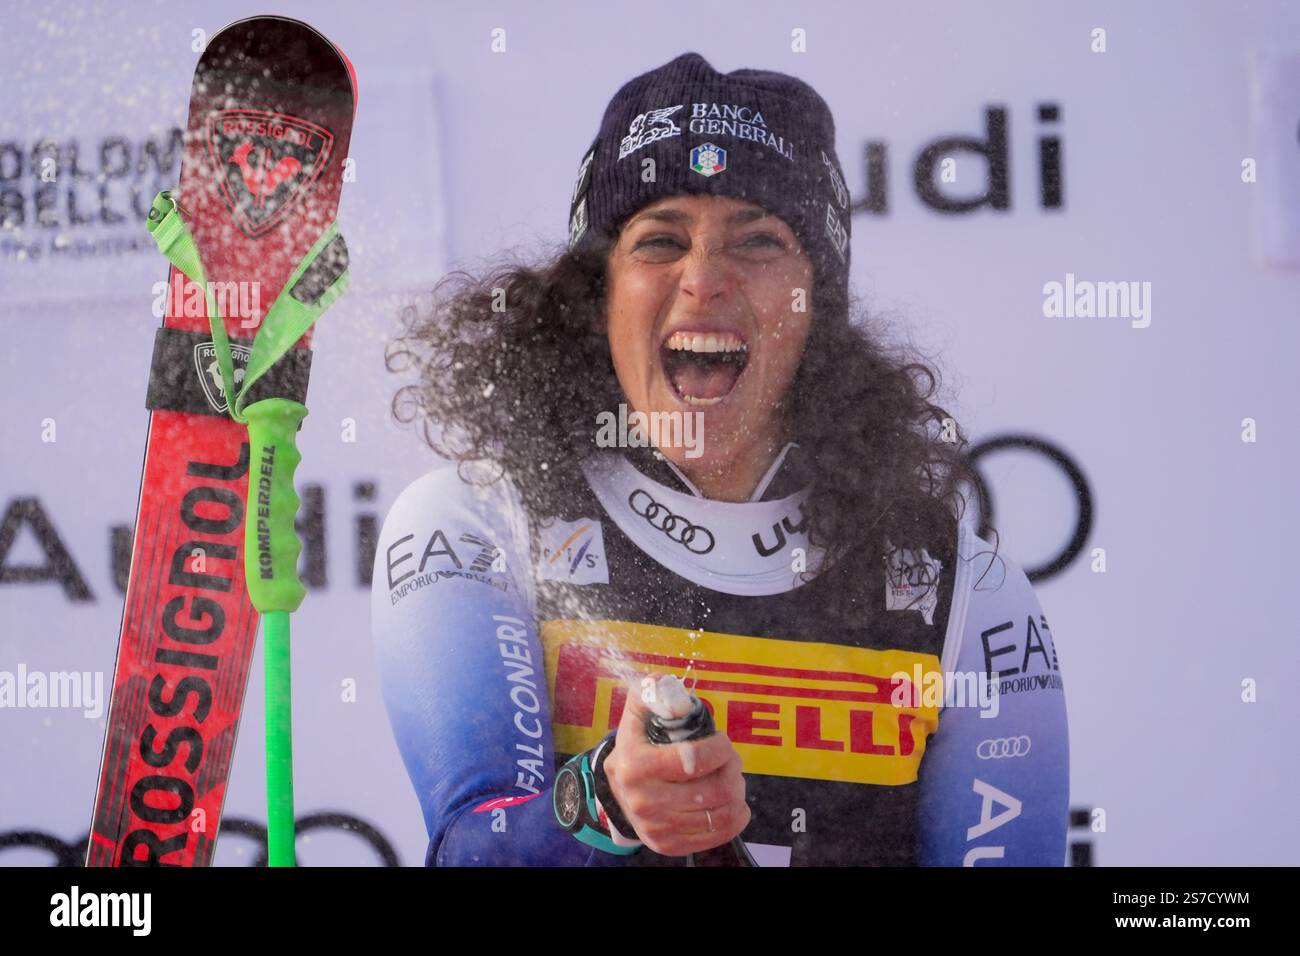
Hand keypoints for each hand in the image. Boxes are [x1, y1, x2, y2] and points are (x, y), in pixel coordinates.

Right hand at [601, 673, 750, 855]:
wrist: (617, 792)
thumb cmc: (636, 748)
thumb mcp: (637, 716)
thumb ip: (653, 695)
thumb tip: (673, 692)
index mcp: (636, 766)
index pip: (692, 761)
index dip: (718, 749)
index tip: (722, 741)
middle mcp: (644, 801)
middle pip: (712, 791)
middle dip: (732, 770)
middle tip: (732, 760)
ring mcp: (657, 827)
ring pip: (719, 814)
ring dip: (736, 793)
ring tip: (733, 778)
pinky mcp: (668, 845)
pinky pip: (716, 836)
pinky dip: (735, 818)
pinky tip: (734, 803)